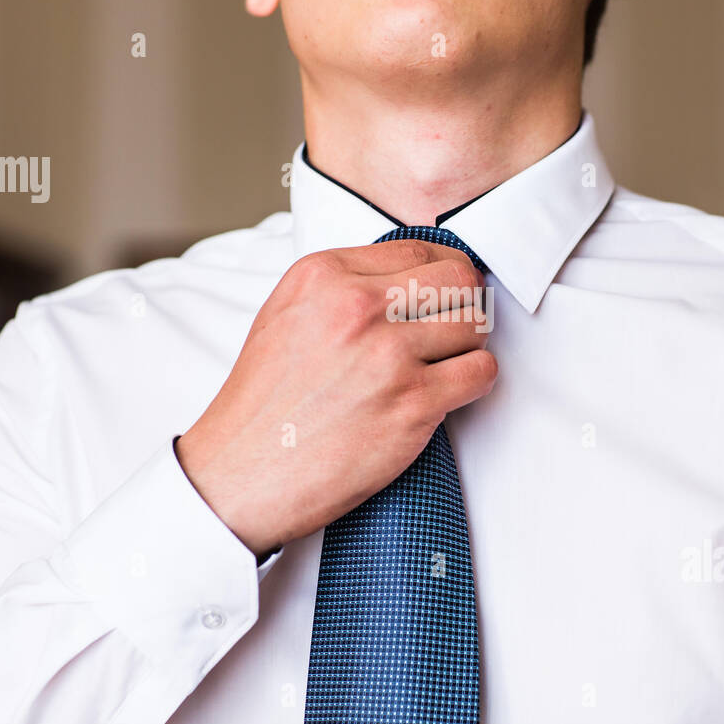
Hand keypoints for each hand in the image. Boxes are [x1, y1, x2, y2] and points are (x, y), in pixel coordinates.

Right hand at [175, 239, 496, 557]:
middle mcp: (357, 307)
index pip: (418, 249)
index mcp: (323, 276)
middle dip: (466, 302)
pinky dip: (474, 381)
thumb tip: (405, 277)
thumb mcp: (286, 315)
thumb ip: (342, 286)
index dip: (443, 272)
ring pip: (475, 325)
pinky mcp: (413, 403)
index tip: (446, 292)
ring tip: (446, 364)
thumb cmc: (264, 405)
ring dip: (469, 345)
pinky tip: (449, 392)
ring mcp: (388, 355)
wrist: (243, 474)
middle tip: (458, 325)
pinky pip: (480, 373)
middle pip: (458, 280)